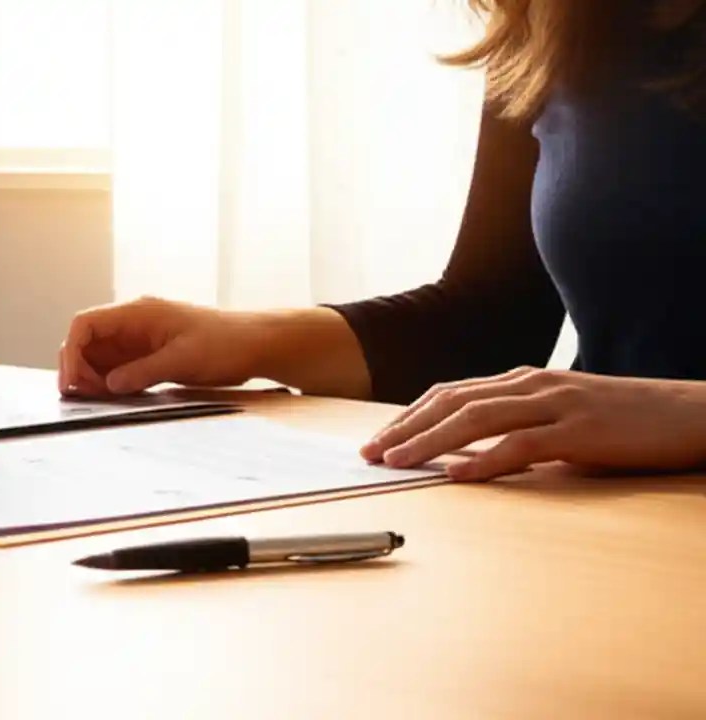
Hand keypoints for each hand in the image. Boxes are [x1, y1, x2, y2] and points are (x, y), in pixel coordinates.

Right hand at [58, 297, 263, 396]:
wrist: (254, 344)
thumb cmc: (225, 342)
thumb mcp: (183, 359)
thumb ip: (143, 372)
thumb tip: (109, 385)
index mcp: (138, 313)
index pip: (86, 323)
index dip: (72, 350)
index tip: (72, 380)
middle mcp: (133, 324)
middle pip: (87, 342)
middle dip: (78, 368)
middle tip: (84, 397)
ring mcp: (139, 340)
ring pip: (100, 357)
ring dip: (93, 378)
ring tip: (99, 400)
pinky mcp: (148, 356)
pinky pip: (118, 368)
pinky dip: (110, 383)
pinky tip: (115, 398)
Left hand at [361, 367, 705, 480]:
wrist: (690, 413)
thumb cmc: (623, 422)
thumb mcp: (559, 420)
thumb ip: (514, 430)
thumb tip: (465, 457)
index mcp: (522, 381)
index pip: (450, 393)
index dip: (408, 415)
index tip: (377, 440)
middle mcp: (531, 384)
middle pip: (451, 401)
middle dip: (404, 428)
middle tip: (369, 453)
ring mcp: (555, 403)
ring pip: (475, 418)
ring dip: (428, 442)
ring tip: (396, 462)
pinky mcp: (579, 429)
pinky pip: (522, 443)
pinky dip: (484, 458)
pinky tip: (457, 474)